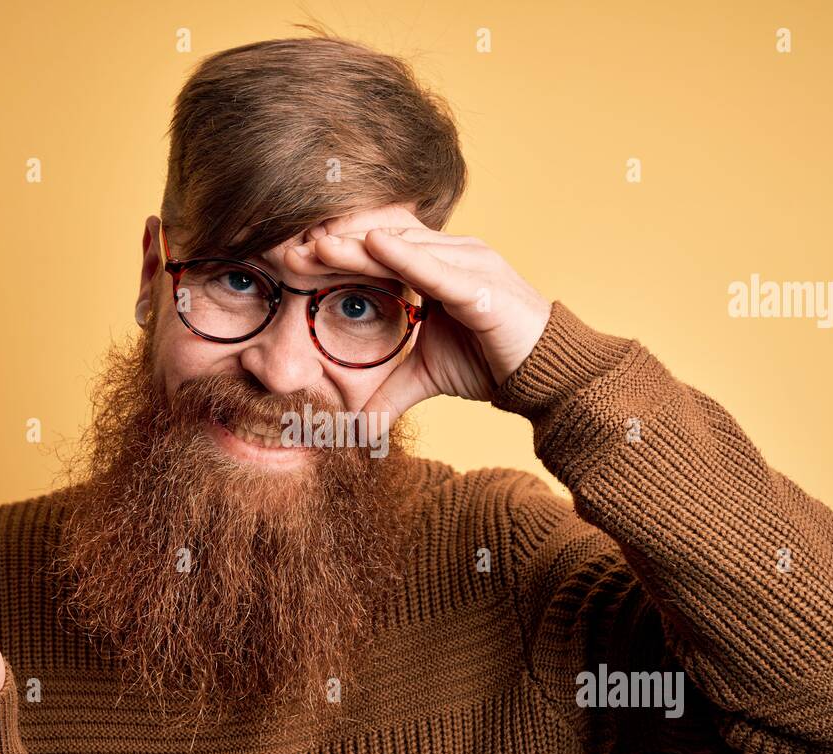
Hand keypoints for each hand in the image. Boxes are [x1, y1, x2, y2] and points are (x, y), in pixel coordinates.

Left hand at [283, 204, 551, 426]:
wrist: (543, 376)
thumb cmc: (491, 361)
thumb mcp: (425, 377)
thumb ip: (388, 395)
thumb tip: (355, 432)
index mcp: (434, 264)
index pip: (375, 251)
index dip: (335, 253)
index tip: (291, 258)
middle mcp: (451, 253)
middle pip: (383, 242)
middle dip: (336, 244)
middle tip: (289, 248)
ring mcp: (470, 264)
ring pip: (404, 249)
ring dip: (358, 247)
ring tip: (317, 245)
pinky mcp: (484, 286)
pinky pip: (438, 269)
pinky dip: (406, 257)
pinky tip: (374, 245)